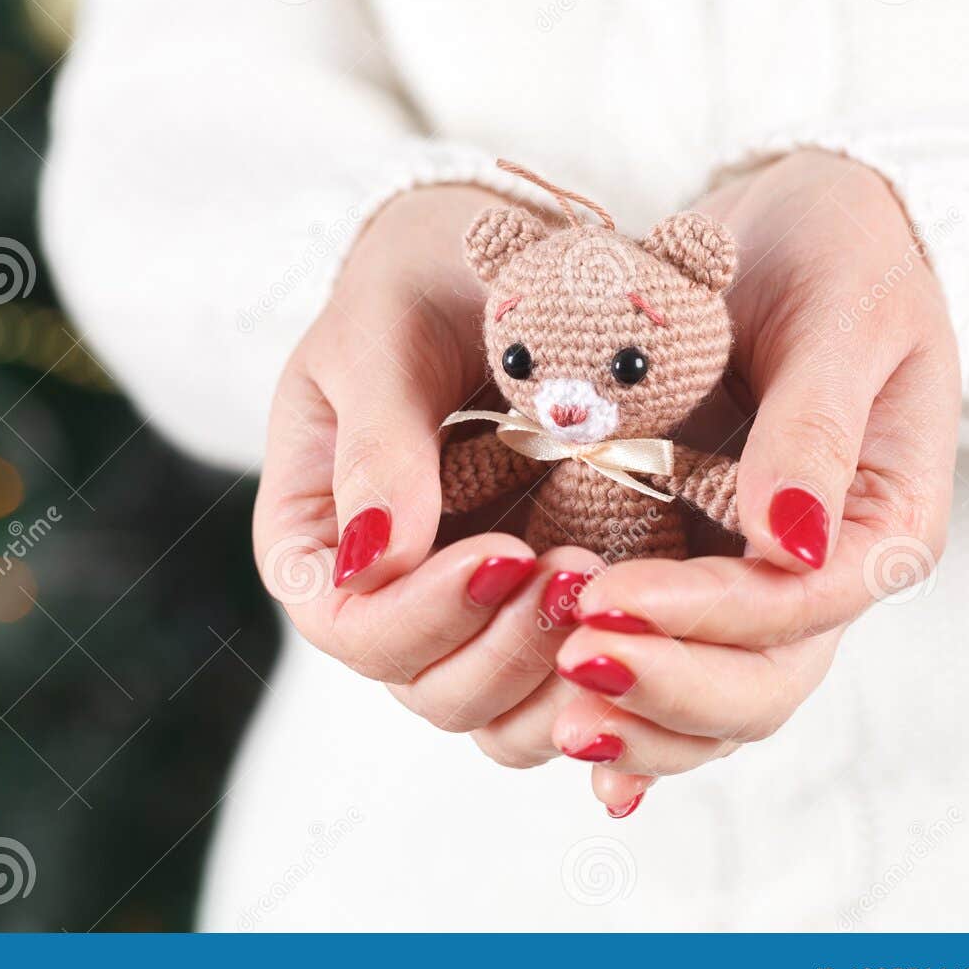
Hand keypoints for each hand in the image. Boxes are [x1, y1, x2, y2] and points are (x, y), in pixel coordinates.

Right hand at [252, 186, 596, 735]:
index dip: (421, 613)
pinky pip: (563, 684)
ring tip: (617, 589)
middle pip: (424, 685)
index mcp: (316, 538)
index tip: (505, 552)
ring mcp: (461, 610)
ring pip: (499, 709)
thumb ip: (376, 445)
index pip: (348, 625)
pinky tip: (652, 631)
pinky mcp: (535, 608)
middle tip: (580, 571)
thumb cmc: (419, 280)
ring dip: (559, 671)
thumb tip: (368, 563)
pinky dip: (606, 677)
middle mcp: (382, 592)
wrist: (493, 260)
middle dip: (505, 647)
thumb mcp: (380, 336)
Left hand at [551, 150, 960, 813]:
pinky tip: (563, 739)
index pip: (799, 606)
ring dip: (638, 716)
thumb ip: (816, 428)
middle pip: (761, 683)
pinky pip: (670, 660)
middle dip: (666, 685)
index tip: (605, 598)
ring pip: (714, 699)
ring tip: (547, 711)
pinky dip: (628, 707)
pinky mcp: (700, 568)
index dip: (704, 616)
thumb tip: (792, 545)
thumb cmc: (841, 252)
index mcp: (884, 523)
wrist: (800, 228)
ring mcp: (759, 580)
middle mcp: (826, 574)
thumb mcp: (847, 314)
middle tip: (568, 661)